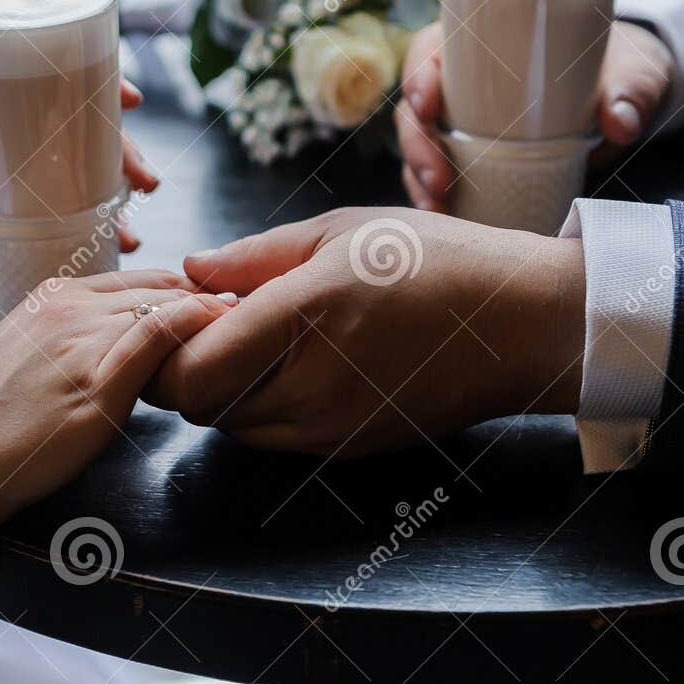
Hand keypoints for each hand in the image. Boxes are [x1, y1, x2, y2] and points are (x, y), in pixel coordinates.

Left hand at [0, 82, 160, 246]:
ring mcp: (17, 147)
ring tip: (132, 228)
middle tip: (146, 184)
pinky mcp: (18, 179)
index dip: (97, 81)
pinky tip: (111, 241)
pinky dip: (90, 212)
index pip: (52, 70)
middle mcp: (9, 113)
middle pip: (81, 121)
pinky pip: (66, 188)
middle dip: (121, 150)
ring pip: (82, 158)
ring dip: (114, 188)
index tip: (131, 100)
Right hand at [0, 271, 233, 562]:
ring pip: (164, 305)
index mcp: (50, 297)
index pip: (137, 280)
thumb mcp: (28, 365)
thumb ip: (75, 348)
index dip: (182, 292)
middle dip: (204, 297)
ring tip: (249, 327)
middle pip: (158, 286)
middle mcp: (66, 308)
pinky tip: (225, 332)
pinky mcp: (95, 383)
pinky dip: (198, 325)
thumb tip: (122, 353)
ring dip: (210, 313)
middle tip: (243, 317)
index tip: (214, 309)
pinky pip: (159, 334)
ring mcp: (81, 341)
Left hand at [145, 208, 584, 454]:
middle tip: (209, 320)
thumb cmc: (439, 264)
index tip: (178, 308)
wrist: (519, 325)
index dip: (164, 345)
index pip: (189, 368)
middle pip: (199, 405)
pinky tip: (289, 362)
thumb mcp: (341, 234)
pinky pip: (274, 436)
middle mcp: (311, 388)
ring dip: (223, 389)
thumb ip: (255, 258)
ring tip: (253, 338)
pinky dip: (261, 405)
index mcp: (304, 318)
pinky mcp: (346, 449)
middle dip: (187, 365)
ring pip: (232, 425)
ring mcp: (330, 428)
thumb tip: (192, 269)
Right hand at [396, 20, 676, 211]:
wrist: (629, 93)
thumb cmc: (621, 65)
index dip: (418, 76)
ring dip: (419, 180)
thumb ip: (630, 91)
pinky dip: (434, 197)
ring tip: (437, 207)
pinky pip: (440, 175)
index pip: (431, 51)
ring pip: (422, 148)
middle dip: (417, 147)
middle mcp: (464, 82)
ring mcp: (465, 123)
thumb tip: (620, 121)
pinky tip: (441, 219)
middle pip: (417, 111)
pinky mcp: (475, 157)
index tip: (426, 103)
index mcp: (485, 43)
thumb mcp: (631, 71)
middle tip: (438, 180)